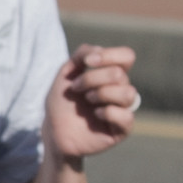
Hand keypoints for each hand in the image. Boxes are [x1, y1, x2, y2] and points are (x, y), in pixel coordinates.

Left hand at [44, 44, 142, 164]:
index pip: (126, 56)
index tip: (87, 62)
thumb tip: (100, 52)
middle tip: (76, 88)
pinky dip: (108, 113)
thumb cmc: (62, 101)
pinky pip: (126, 117)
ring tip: (88, 100)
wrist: (54, 130)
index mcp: (111, 74)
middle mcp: (120, 90)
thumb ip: (82, 55)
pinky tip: (95, 115)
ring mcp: (123, 109)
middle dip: (92, 78)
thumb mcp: (66, 72)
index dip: (109, 55)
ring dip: (102, 94)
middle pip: (119, 74)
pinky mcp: (122, 130)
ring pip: (128, 93)